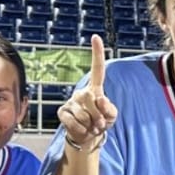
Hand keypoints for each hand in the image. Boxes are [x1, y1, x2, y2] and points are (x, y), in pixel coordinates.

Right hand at [59, 35, 117, 151]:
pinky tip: (83, 130)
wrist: (87, 137)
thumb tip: (99, 99)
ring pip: (83, 113)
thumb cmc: (102, 123)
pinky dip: (82, 130)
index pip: (97, 69)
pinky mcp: (62, 111)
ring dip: (91, 125)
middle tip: (101, 124)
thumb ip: (110, 108)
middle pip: (91, 98)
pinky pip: (73, 122)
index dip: (97, 53)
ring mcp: (70, 101)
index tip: (96, 37)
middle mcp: (82, 92)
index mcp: (95, 89)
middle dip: (99, 115)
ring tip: (92, 127)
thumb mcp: (112, 116)